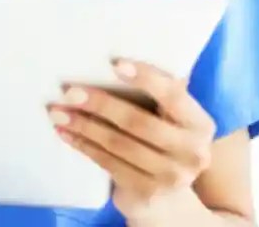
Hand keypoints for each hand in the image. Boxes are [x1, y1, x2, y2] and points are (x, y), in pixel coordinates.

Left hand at [49, 60, 215, 221]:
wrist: (167, 198)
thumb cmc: (163, 142)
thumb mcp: (171, 120)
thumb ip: (160, 94)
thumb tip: (120, 60)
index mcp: (200, 125)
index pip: (174, 96)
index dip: (146, 78)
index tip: (115, 63)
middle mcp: (192, 153)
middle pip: (139, 122)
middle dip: (101, 104)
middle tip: (69, 91)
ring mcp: (170, 178)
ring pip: (118, 145)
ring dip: (84, 125)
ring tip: (57, 112)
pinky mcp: (146, 194)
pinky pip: (108, 163)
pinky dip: (83, 145)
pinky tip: (65, 133)